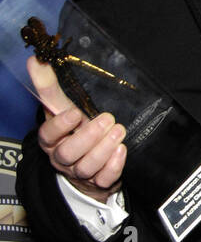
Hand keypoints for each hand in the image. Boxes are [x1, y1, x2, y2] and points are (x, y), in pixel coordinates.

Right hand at [28, 57, 125, 199]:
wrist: (88, 163)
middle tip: (108, 119)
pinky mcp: (99, 183)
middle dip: (88, 137)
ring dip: (104, 149)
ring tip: (119, 131)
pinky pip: (104, 180)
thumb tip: (37, 59)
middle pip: (68, 153)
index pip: (47, 135)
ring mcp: (80, 173)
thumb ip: (50, 86)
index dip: (59, 126)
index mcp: (52, 140)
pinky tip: (122, 150)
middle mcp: (63, 158)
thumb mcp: (62, 108)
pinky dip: (113, 166)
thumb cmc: (73, 131)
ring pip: (87, 167)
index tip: (74, 113)